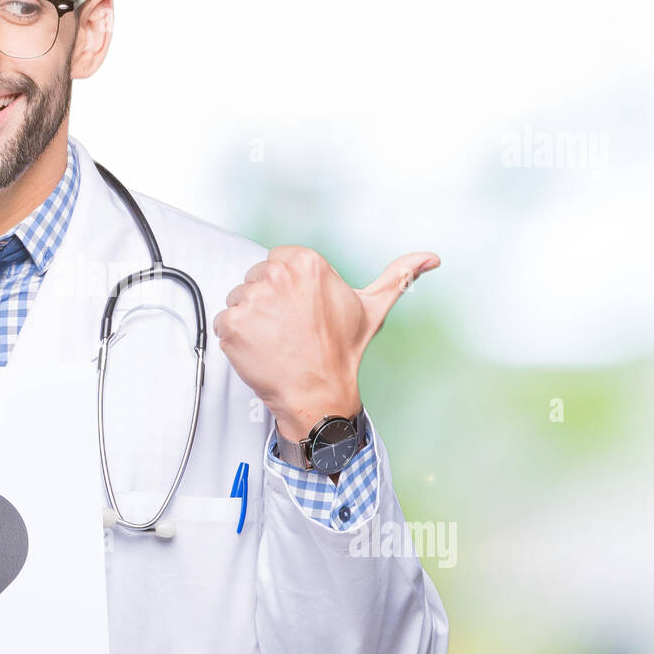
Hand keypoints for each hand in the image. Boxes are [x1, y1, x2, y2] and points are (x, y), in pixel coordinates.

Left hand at [213, 245, 439, 443]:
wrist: (319, 394)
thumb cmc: (341, 352)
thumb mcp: (372, 308)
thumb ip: (399, 276)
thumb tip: (430, 259)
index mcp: (307, 263)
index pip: (276, 262)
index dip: (285, 289)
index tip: (299, 310)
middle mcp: (278, 275)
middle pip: (254, 279)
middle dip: (267, 303)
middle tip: (289, 329)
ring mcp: (253, 300)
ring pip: (237, 300)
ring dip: (251, 321)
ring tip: (277, 340)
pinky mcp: (233, 324)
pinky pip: (223, 323)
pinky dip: (236, 339)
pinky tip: (261, 350)